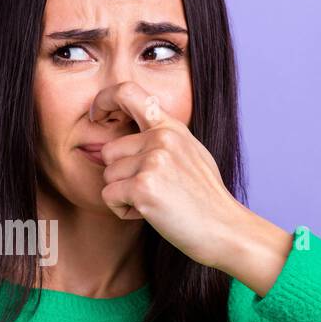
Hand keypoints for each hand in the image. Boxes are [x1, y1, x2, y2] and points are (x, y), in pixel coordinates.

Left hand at [92, 81, 293, 294]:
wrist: (224, 229)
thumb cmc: (205, 198)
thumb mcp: (189, 154)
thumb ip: (162, 140)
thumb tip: (131, 133)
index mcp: (172, 127)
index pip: (128, 92)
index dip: (104, 100)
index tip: (96, 115)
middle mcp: (162, 138)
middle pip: (109, 152)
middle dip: (121, 176)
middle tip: (153, 191)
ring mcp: (153, 161)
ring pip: (108, 176)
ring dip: (123, 195)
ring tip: (156, 202)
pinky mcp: (144, 187)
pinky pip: (109, 197)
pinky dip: (123, 211)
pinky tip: (151, 214)